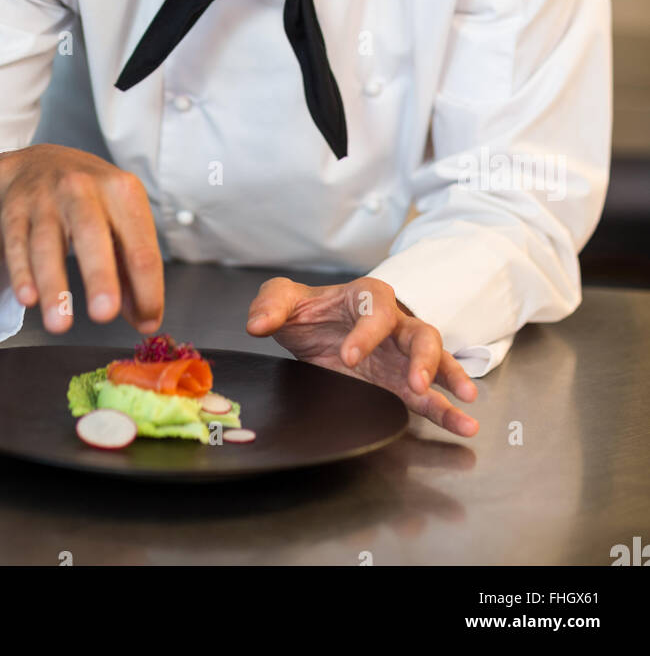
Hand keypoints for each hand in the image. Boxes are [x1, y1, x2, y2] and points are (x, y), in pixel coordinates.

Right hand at [0, 144, 163, 335]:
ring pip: (47, 242)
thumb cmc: (92, 200)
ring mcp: (46, 197)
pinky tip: (27, 298)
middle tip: (105, 314)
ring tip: (60, 323)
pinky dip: (21, 272)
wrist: (40, 163)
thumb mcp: (121, 222)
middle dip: (100, 275)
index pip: (140, 246)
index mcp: (123, 191)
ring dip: (53, 284)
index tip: (147, 322)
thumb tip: (146, 318)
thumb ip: (133, 271)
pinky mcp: (15, 209)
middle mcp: (84, 188)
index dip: (146, 287)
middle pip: (92, 233)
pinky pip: (17, 243)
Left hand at [246, 275, 478, 436]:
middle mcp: (392, 324)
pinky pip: (431, 395)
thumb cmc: (307, 311)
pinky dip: (448, 409)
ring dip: (449, 379)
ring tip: (465, 400)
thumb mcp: (284, 300)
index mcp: (365, 298)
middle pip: (420, 332)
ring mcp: (401, 355)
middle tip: (415, 382)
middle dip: (422, 358)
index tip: (348, 358)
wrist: (312, 331)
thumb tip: (258, 324)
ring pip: (435, 360)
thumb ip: (271, 305)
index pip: (376, 309)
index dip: (366, 332)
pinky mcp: (402, 383)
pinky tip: (463, 424)